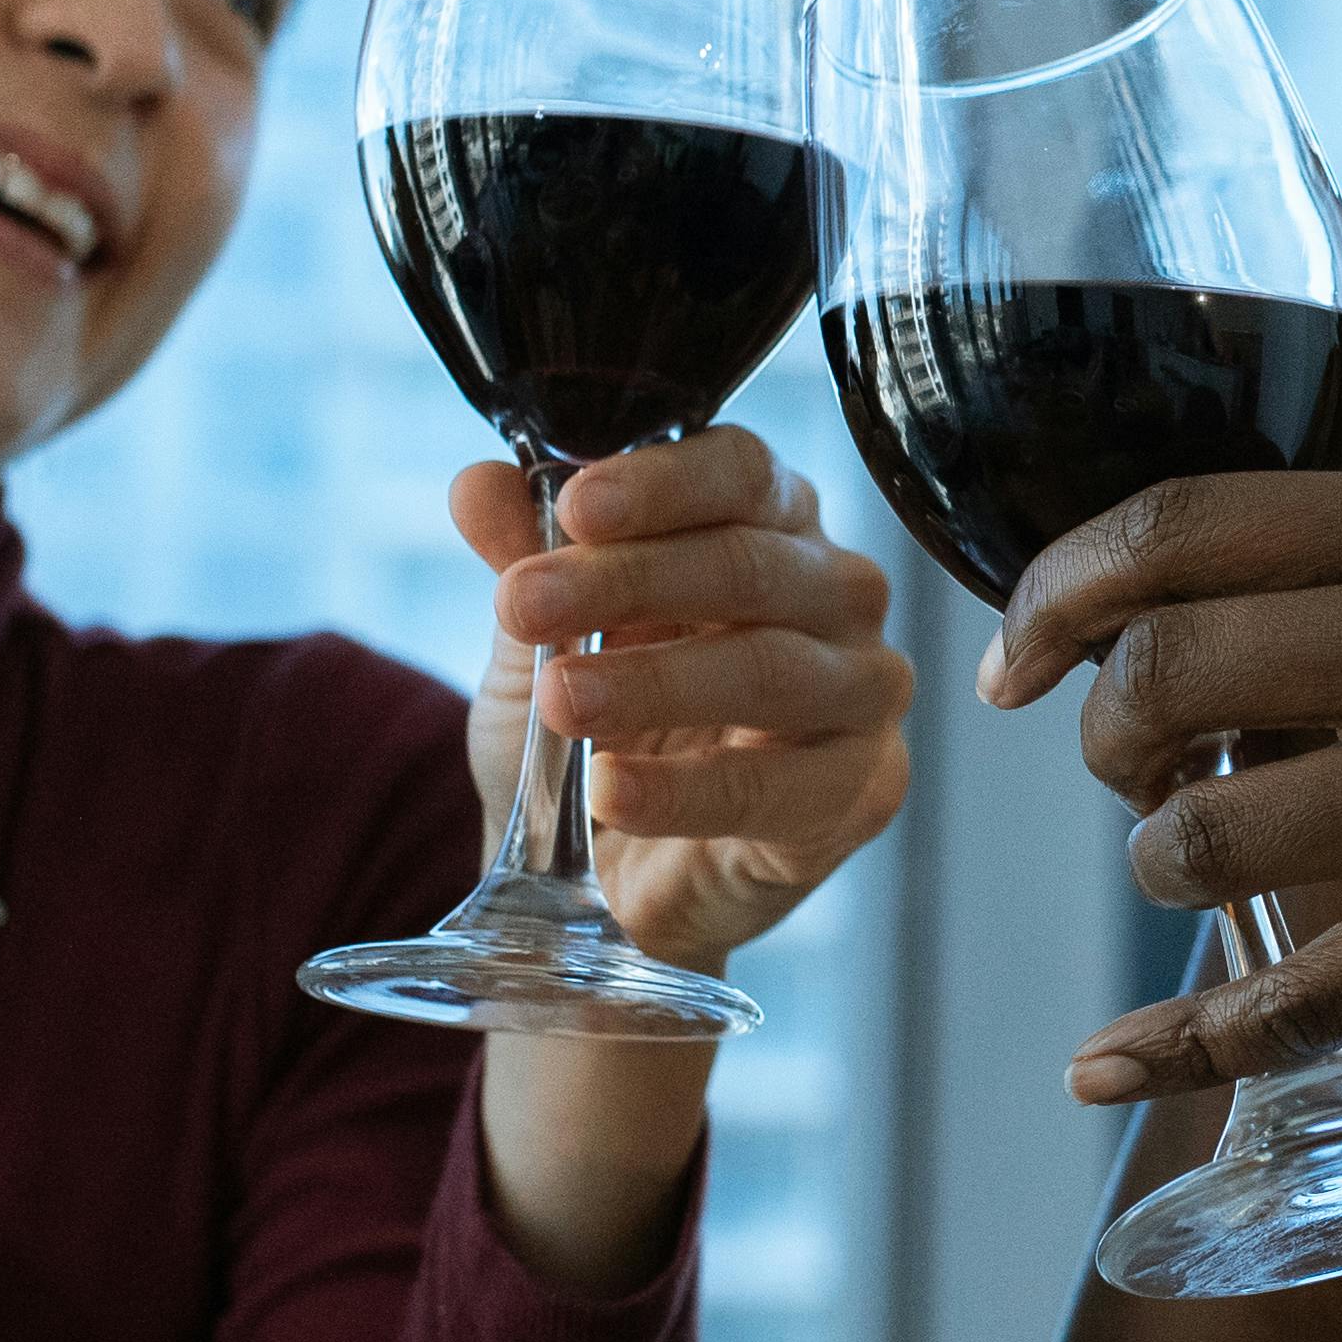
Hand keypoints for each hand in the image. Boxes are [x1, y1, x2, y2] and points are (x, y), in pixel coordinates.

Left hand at [460, 431, 913, 976]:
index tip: (574, 506)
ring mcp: (864, 688)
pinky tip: (612, 790)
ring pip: (769, 667)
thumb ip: (523, 560)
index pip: (740, 469)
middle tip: (526, 604)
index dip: (661, 484)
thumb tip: (478, 486)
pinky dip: (686, 791)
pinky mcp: (864, 788)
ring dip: (652, 683)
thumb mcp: (542, 641)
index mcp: (768, 522)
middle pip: (747, 563)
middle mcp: (835, 591)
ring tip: (560, 700)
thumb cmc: (602, 728)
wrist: (620, 872)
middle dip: (627, 581)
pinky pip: (778, 786)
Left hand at [976, 463, 1341, 1096]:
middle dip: (1100, 737)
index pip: (1183, 525)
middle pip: (1163, 674)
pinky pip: (1295, 1005)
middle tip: (1127, 776)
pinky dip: (1181, 1048)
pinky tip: (1111, 1071)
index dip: (1056, 593)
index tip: (1012, 657)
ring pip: (1208, 836)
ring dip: (1161, 871)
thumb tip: (1203, 622)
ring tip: (1198, 872)